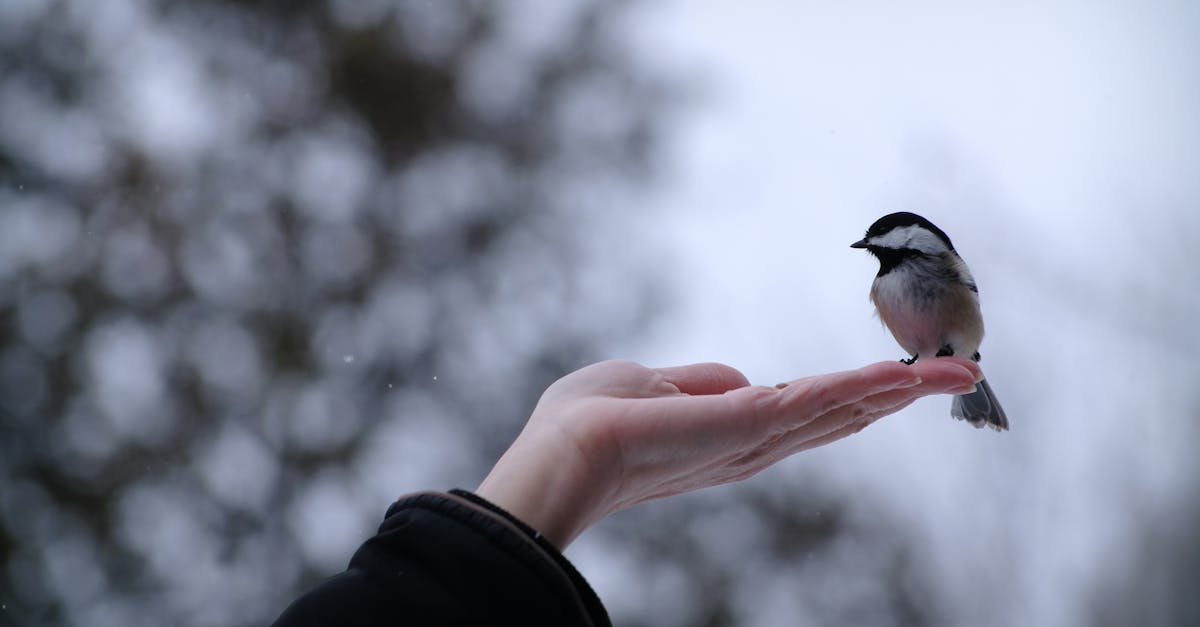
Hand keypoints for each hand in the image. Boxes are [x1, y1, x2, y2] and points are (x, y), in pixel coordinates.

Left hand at [476, 357, 981, 547]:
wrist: (560, 453)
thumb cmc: (586, 422)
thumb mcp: (646, 384)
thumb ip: (697, 382)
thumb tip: (737, 380)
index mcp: (731, 433)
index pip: (805, 414)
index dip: (852, 397)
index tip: (900, 380)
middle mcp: (754, 444)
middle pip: (838, 415)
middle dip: (897, 396)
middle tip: (958, 374)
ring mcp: (754, 439)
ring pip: (839, 408)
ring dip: (898, 390)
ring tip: (954, 372)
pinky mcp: (747, 425)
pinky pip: (815, 401)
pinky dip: (862, 387)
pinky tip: (904, 377)